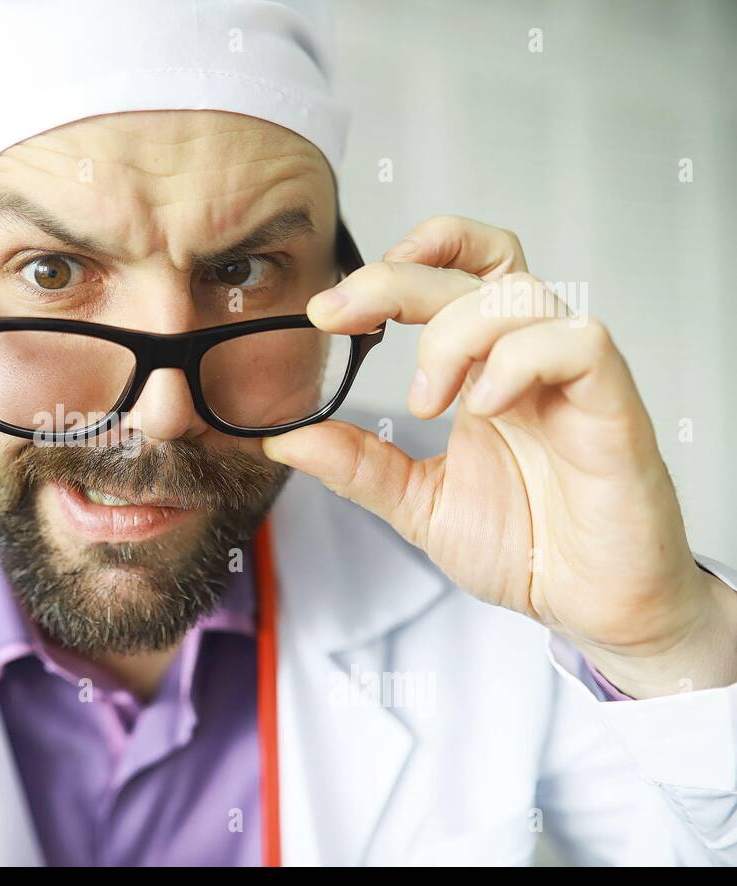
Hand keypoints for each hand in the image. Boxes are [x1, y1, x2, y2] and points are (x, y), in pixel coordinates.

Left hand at [262, 216, 736, 697]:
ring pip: (522, 295)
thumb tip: (285, 441)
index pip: (458, 270)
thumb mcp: (420, 504)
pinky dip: (519, 361)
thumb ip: (359, 467)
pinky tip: (484, 407)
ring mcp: (575, 382)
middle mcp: (531, 363)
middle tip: (338, 315)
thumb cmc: (532, 548)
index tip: (333, 306)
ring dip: (453, 332)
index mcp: (485, 371)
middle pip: (478, 269)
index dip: (402, 261)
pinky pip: (580, 345)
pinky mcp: (615, 412)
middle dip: (396, 279)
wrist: (596, 609)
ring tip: (424, 400)